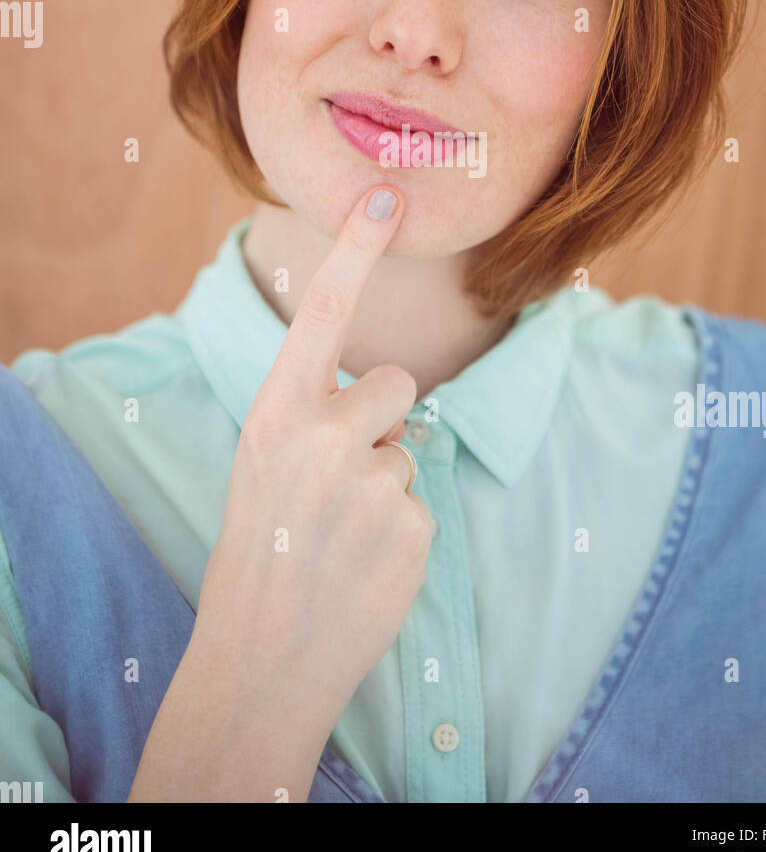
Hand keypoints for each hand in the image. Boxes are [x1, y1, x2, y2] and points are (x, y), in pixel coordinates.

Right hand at [130, 183, 432, 801]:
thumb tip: (386, 395)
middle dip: (381, 423)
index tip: (387, 197)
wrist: (262, 654)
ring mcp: (371, 483)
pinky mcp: (412, 527)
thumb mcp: (260, 462)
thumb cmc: (257, 544)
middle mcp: (324, 436)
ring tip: (342, 533)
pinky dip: (400, 530)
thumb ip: (310, 415)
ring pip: (410, 450)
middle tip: (336, 484)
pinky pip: (422, 501)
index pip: (321, 313)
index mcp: (276, 412)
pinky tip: (364, 563)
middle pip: (397, 386)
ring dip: (387, 484)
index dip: (354, 251)